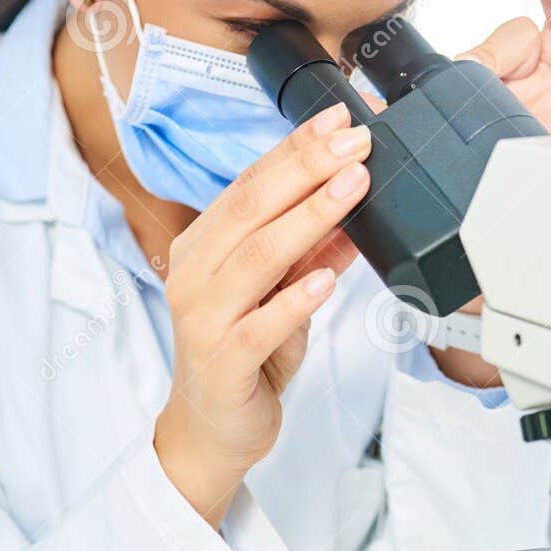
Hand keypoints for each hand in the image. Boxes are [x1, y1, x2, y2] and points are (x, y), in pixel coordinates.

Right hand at [155, 103, 367, 526]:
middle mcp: (194, 274)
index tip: (338, 120)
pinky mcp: (222, 362)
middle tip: (356, 142)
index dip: (295, 149)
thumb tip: (355, 202)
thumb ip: (313, 250)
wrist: (212, 430)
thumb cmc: (244, 357)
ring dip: (309, 219)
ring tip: (353, 188)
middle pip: (250, 208)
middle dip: (307, 169)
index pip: (249, 184)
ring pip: (257, 258)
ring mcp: (203, 318)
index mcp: (203, 247)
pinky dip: (294, 299)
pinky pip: (259, 325)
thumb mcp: (283, 294)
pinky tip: (325, 278)